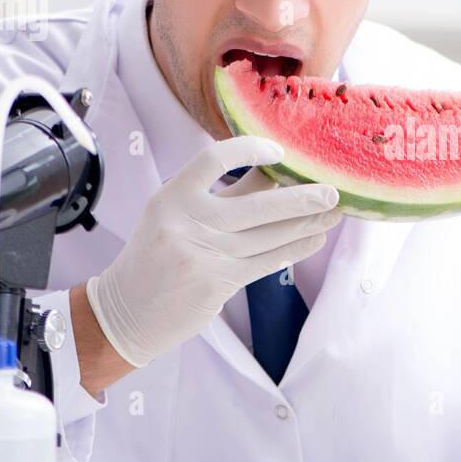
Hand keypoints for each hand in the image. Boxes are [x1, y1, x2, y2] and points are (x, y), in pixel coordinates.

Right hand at [85, 136, 340, 367]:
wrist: (127, 311)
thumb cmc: (157, 255)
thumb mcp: (172, 215)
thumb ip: (219, 195)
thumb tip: (274, 171)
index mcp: (170, 197)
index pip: (212, 160)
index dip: (249, 150)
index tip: (279, 151)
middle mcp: (185, 223)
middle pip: (257, 205)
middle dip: (302, 198)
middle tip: (334, 190)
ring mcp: (202, 255)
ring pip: (269, 235)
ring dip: (307, 224)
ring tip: (334, 214)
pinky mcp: (217, 283)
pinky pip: (267, 262)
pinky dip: (295, 249)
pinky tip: (313, 240)